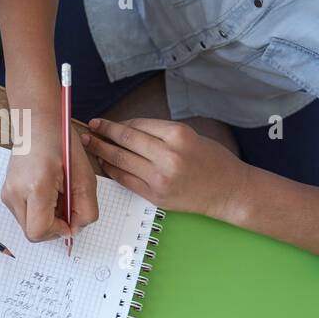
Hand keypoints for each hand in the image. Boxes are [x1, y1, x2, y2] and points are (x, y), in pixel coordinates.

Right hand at [1, 123, 98, 241]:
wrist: (37, 124)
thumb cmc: (61, 143)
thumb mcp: (84, 177)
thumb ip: (86, 209)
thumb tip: (76, 229)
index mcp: (35, 187)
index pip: (39, 231)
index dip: (58, 232)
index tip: (70, 219)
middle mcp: (15, 192)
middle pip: (32, 233)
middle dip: (53, 226)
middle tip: (66, 205)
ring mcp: (7, 193)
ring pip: (28, 225)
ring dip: (46, 219)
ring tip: (57, 195)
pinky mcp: (6, 193)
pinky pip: (24, 215)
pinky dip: (38, 211)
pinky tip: (48, 192)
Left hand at [82, 118, 248, 216]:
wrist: (229, 191)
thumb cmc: (212, 161)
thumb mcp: (190, 136)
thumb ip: (159, 133)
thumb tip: (125, 130)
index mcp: (178, 136)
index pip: (136, 126)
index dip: (115, 124)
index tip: (102, 122)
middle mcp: (168, 156)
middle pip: (125, 141)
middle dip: (102, 134)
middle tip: (89, 130)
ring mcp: (160, 178)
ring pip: (121, 161)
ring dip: (102, 152)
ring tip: (90, 145)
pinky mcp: (156, 196)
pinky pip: (126, 180)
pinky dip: (112, 170)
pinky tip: (104, 163)